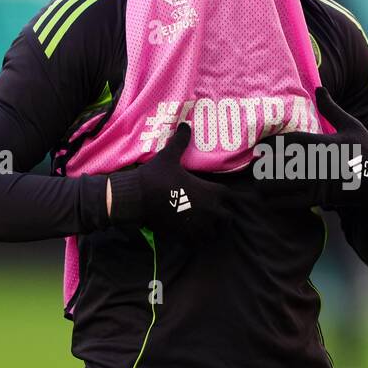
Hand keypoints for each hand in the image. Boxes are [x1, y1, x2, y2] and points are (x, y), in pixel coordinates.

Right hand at [107, 122, 235, 239]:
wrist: (136, 197)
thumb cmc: (156, 176)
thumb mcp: (169, 156)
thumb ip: (181, 141)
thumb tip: (185, 124)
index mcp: (209, 192)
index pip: (231, 196)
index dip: (227, 195)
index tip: (221, 193)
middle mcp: (208, 211)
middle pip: (227, 218)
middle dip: (223, 215)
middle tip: (213, 210)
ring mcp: (197, 226)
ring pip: (214, 233)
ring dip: (211, 229)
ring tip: (203, 223)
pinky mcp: (184, 236)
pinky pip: (197, 243)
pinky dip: (196, 239)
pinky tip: (189, 232)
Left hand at [254, 86, 367, 212]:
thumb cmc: (367, 149)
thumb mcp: (352, 126)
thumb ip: (331, 109)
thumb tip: (319, 88)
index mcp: (327, 142)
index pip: (293, 140)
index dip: (273, 142)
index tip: (260, 143)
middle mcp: (322, 163)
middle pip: (283, 163)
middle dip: (265, 164)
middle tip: (253, 163)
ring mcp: (322, 182)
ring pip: (286, 185)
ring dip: (266, 184)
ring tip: (256, 181)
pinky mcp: (323, 198)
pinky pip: (293, 202)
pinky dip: (277, 201)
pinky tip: (266, 198)